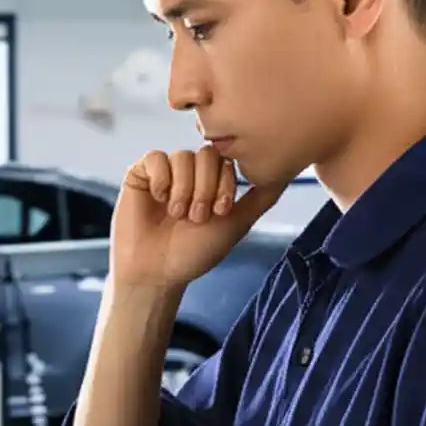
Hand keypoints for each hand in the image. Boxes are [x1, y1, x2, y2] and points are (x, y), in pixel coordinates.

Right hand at [111, 148, 285, 290]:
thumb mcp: (236, 223)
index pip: (226, 160)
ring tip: (177, 215)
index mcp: (212, 181)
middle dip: (205, 188)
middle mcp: (189, 173)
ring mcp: (165, 172)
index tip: (219, 212)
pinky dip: (161, 180)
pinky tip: (159, 200)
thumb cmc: (194, 252)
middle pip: (206, 154)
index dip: (225, 184)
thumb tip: (285, 172)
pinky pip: (155, 158)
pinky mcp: (140, 174)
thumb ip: (261, 198)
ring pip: (182, 156)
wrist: (156, 272)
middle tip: (196, 217)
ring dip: (183, 190)